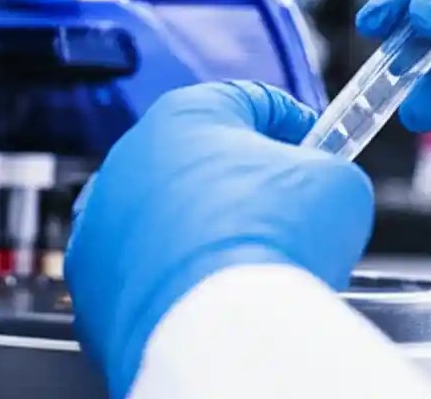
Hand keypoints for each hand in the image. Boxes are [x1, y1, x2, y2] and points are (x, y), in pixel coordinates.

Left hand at [65, 82, 373, 397]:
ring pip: (170, 212)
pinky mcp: (93, 279)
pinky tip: (214, 292)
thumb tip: (321, 183)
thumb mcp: (338, 182)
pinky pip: (146, 265)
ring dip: (208, 227)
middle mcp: (131, 158)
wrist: (219, 329)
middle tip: (291, 211)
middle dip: (247, 181)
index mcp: (187, 114)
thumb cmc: (273, 242)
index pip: (250, 101)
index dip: (293, 123)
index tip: (316, 147)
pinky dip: (178, 274)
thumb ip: (327, 167)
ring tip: (252, 261)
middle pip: (204, 157)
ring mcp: (104, 219)